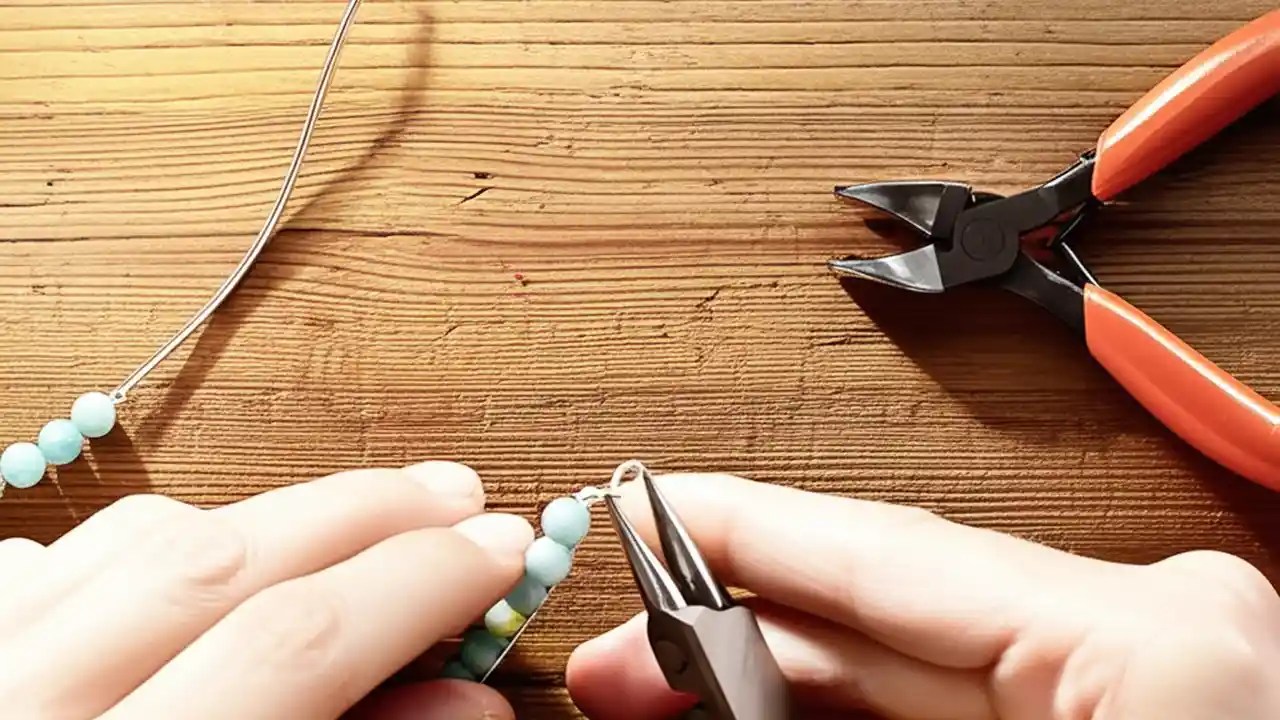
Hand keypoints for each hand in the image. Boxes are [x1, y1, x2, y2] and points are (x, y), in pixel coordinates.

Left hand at [0, 462, 527, 719]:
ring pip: (135, 542)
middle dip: (366, 516)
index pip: (289, 645)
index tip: (496, 552)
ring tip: (364, 522)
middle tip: (456, 499)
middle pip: (217, 563)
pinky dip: (163, 543)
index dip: (416, 584)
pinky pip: (56, 557)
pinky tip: (223, 557)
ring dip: (275, 519)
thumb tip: (466, 701)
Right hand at [566, 473, 1279, 718]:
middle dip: (741, 633)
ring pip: (922, 656)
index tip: (648, 517)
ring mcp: (1152, 671)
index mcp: (1149, 641)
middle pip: (889, 605)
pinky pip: (968, 695)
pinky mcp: (1131, 711)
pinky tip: (783, 716)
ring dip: (796, 679)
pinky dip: (865, 712)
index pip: (885, 550)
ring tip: (683, 696)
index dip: (741, 529)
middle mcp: (1157, 630)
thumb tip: (714, 713)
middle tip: (633, 661)